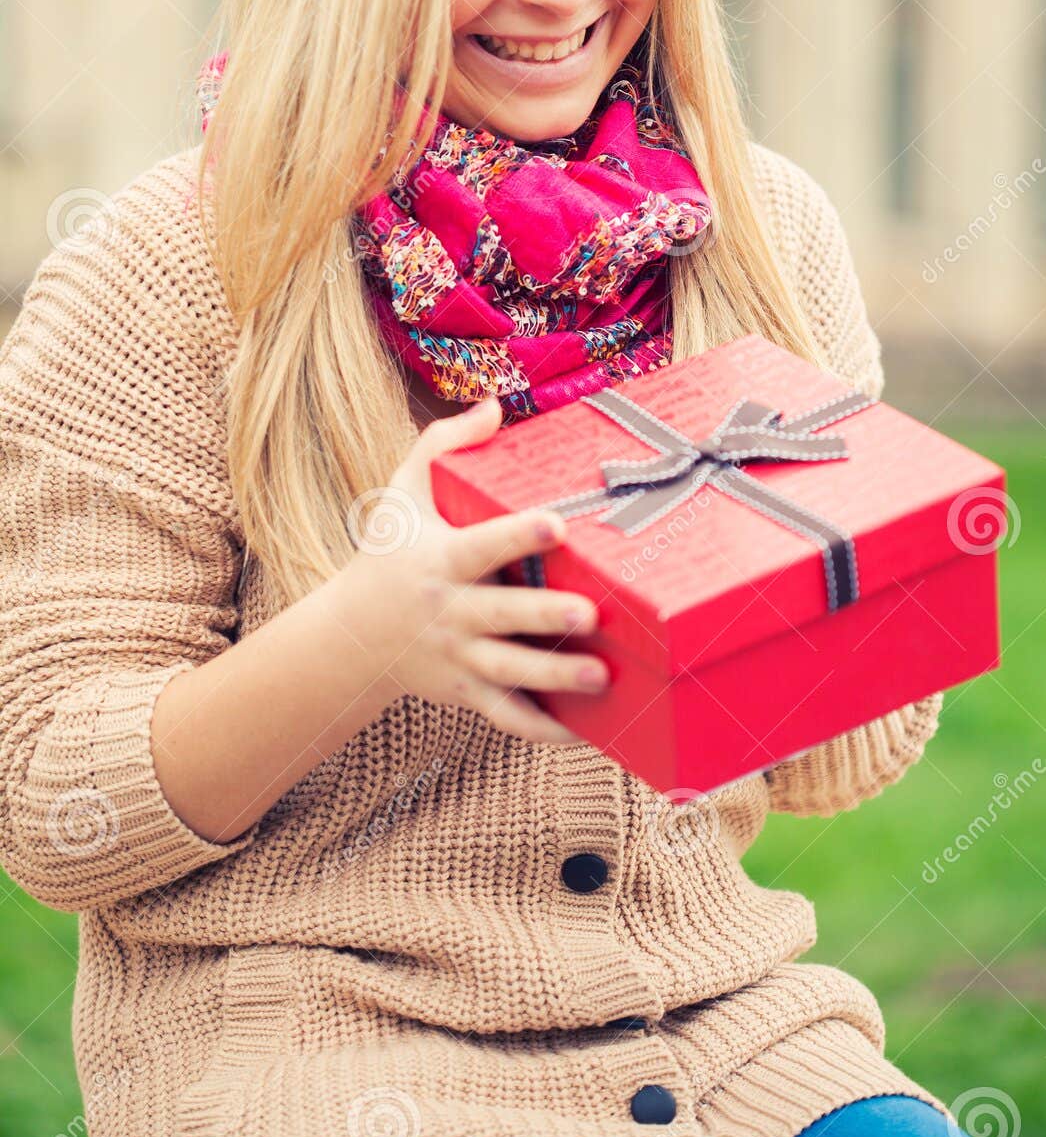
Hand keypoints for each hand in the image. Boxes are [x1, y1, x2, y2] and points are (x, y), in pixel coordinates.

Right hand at [334, 396, 607, 744]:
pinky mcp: (467, 693)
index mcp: (441, 560)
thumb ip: (443, 443)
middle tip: (590, 614)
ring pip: (511, 674)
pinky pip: (509, 718)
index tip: (556, 523)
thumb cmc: (389, 552)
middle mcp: (450, 612)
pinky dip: (545, 729)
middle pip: (501, 618)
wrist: (352, 636)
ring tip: (602, 675)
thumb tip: (495, 405)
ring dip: (556, 676)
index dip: (517, 535)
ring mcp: (459, 658)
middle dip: (544, 618)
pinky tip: (587, 732)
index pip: (482, 545)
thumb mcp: (402, 492)